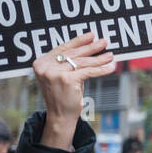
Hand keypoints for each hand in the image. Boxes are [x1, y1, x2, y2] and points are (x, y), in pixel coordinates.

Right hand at [33, 33, 115, 149]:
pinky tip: (110, 67)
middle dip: (91, 48)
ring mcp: (54, 73)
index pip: (63, 49)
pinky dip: (101, 69)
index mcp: (41, 63)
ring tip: (110, 55)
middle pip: (73, 54)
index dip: (78, 41)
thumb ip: (69, 61)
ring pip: (82, 62)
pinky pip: (88, 72)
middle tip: (104, 42)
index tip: (90, 35)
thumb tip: (89, 45)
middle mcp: (45, 67)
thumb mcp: (62, 75)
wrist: (60, 117)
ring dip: (99, 59)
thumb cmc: (63, 95)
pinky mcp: (67, 80)